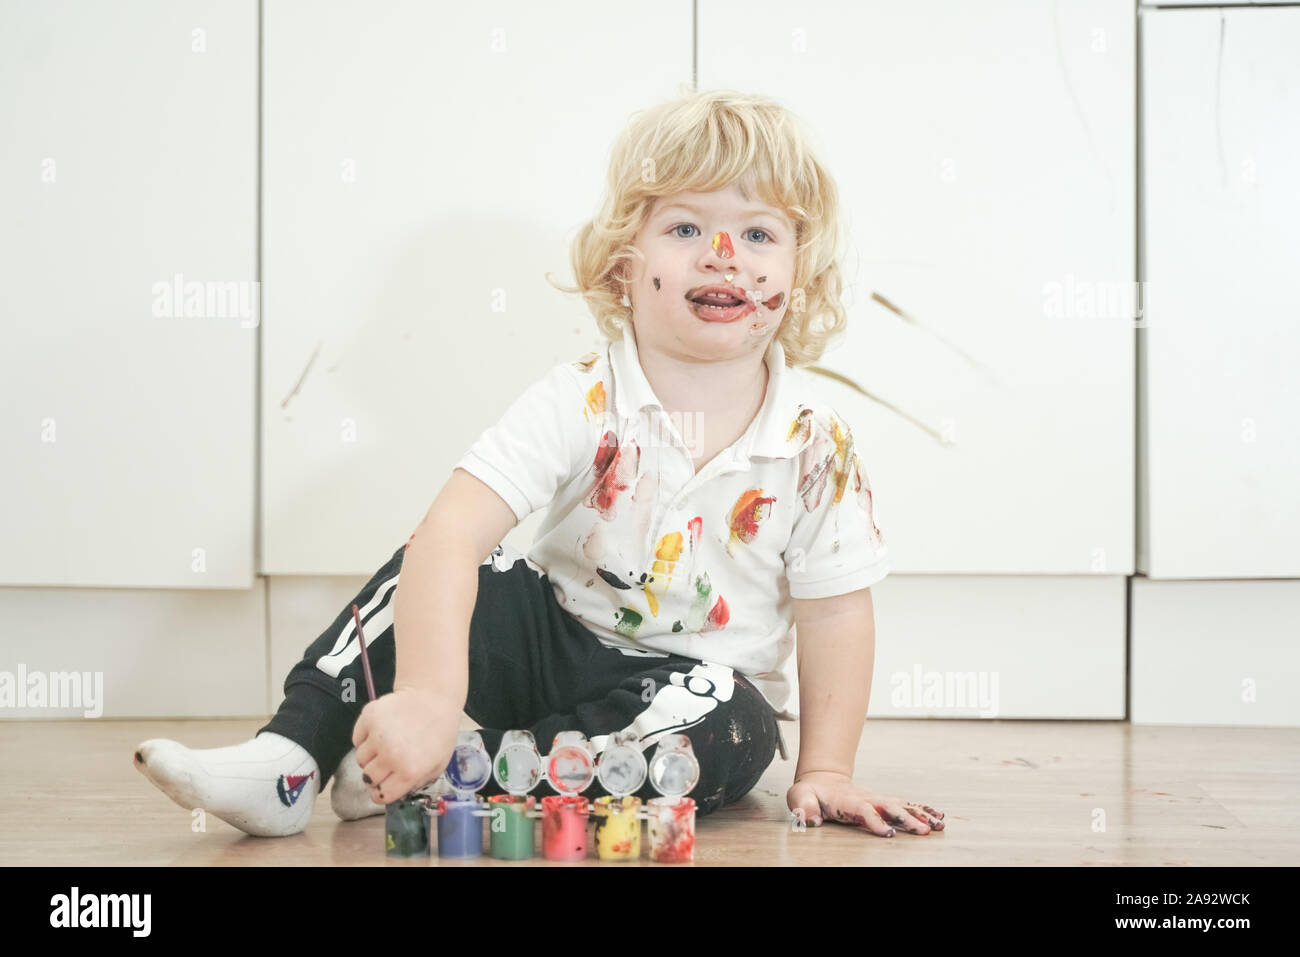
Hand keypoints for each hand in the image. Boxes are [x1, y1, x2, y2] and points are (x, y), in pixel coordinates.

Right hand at [351, 686, 461, 804]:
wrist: (433, 697)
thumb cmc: (439, 731)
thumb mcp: (437, 764)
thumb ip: (416, 783)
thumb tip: (395, 793)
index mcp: (409, 771)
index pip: (381, 796)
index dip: (381, 793)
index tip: (382, 788)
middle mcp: (391, 755)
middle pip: (368, 778)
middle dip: (376, 775)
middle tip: (386, 763)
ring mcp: (377, 736)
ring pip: (360, 759)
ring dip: (371, 756)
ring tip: (387, 744)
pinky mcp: (368, 718)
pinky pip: (357, 739)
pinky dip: (365, 738)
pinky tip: (381, 731)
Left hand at [787, 770, 944, 835]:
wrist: (823, 777)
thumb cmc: (810, 791)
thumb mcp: (799, 796)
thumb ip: (803, 806)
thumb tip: (808, 819)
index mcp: (848, 801)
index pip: (863, 810)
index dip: (874, 821)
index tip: (888, 833)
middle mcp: (867, 798)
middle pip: (889, 808)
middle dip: (907, 820)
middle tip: (924, 832)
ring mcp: (877, 799)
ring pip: (902, 806)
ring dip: (921, 816)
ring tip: (940, 826)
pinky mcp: (884, 802)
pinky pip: (906, 805)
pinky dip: (923, 810)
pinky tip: (939, 817)